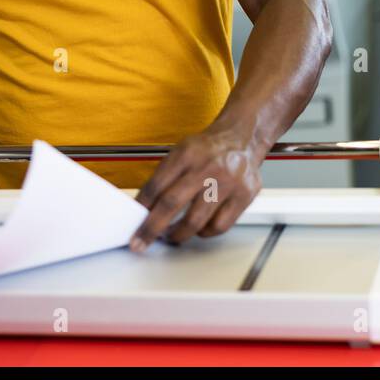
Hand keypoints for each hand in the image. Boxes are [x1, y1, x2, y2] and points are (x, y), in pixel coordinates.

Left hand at [130, 124, 265, 249]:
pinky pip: (219, 226)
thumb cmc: (209, 149)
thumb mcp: (182, 152)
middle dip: (152, 228)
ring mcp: (227, 182)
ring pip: (196, 221)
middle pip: (172, 204)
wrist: (243, 138)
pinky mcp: (244, 195)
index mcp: (187, 153)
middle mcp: (207, 167)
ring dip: (178, 234)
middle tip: (141, 242)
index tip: (134, 224)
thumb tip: (145, 208)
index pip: (156, 185)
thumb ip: (164, 177)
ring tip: (172, 236)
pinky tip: (199, 229)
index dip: (142, 208)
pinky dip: (205, 233)